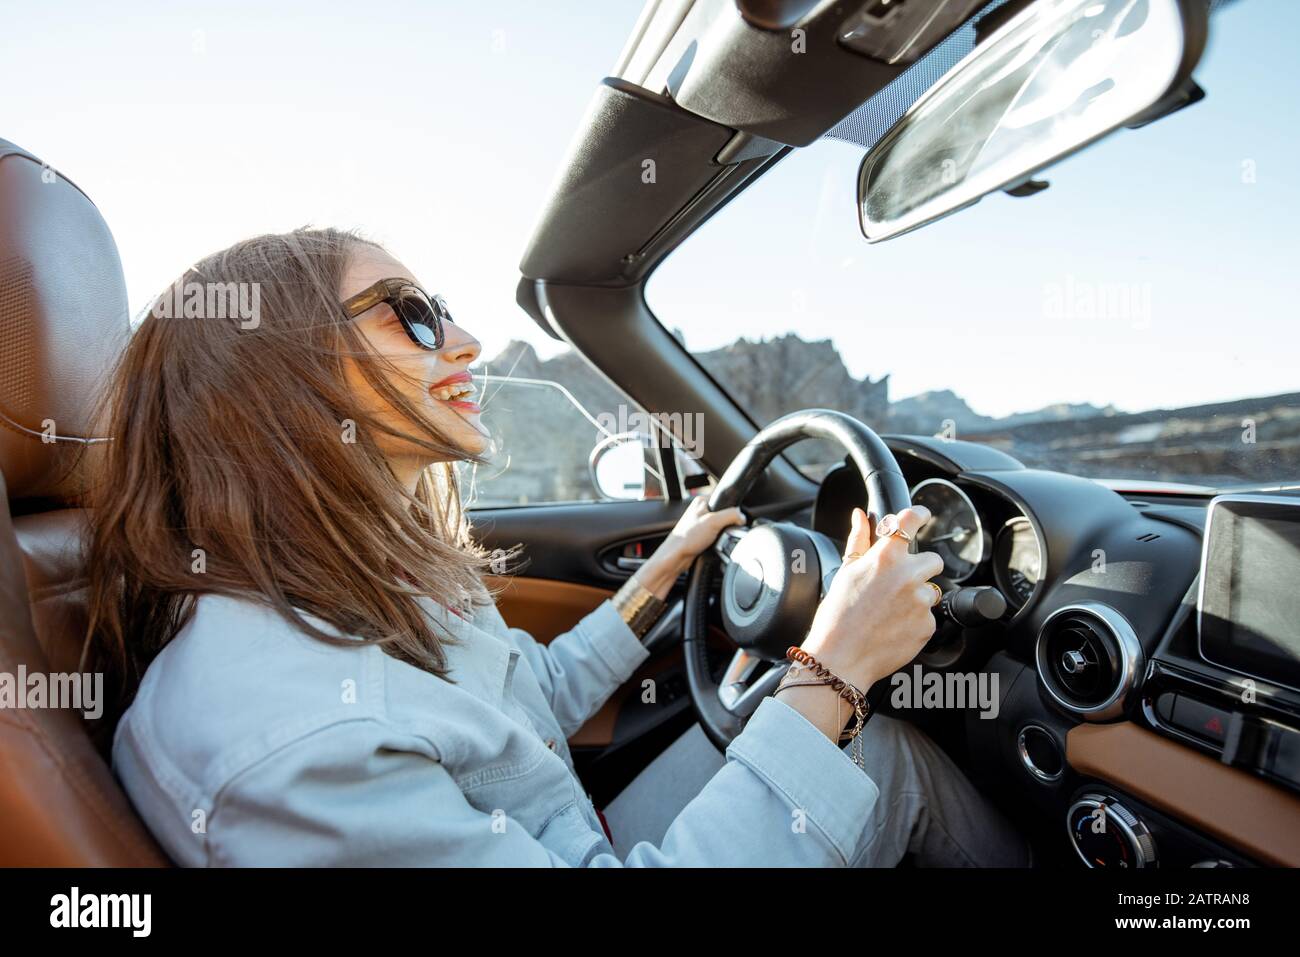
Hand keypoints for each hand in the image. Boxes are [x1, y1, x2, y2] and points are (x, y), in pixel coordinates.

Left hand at [634, 496, 745, 599]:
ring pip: (721, 526)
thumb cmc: (686, 538)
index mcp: (701, 501)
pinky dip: (718, 541)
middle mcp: (700, 511)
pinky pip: (717, 536)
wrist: (676, 557)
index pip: (725, 499)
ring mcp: (700, 524)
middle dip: (727, 524)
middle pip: (725, 514)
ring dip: (722, 534)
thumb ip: (731, 515)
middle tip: (720, 531)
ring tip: (715, 539)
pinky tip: (713, 544)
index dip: (731, 509)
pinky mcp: (701, 536)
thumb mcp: (714, 522)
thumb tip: (743, 516)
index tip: (732, 519)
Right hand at [800, 505, 943, 692]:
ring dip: (917, 596)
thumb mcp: (845, 572)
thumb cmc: (837, 616)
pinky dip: (915, 620)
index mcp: (885, 557)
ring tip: (890, 611)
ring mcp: (920, 601)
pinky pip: (928, 615)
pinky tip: (893, 626)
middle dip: (918, 568)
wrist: (841, 658)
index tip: (920, 516)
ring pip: (930, 590)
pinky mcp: (928, 625)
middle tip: (896, 584)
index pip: (910, 520)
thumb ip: (858, 540)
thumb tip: (860, 516)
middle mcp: (908, 575)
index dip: (918, 515)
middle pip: (932, 560)